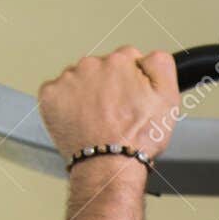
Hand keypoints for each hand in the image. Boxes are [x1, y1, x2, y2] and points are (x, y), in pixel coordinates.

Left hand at [39, 47, 179, 162]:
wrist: (109, 165)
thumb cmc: (137, 138)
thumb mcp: (168, 99)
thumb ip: (161, 65)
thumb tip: (149, 54)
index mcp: (120, 61)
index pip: (128, 58)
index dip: (134, 80)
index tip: (133, 98)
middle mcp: (91, 64)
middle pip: (103, 68)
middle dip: (110, 86)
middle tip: (118, 113)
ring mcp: (68, 79)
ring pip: (81, 80)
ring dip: (88, 94)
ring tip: (99, 120)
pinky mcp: (50, 95)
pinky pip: (59, 92)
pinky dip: (67, 104)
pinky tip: (81, 120)